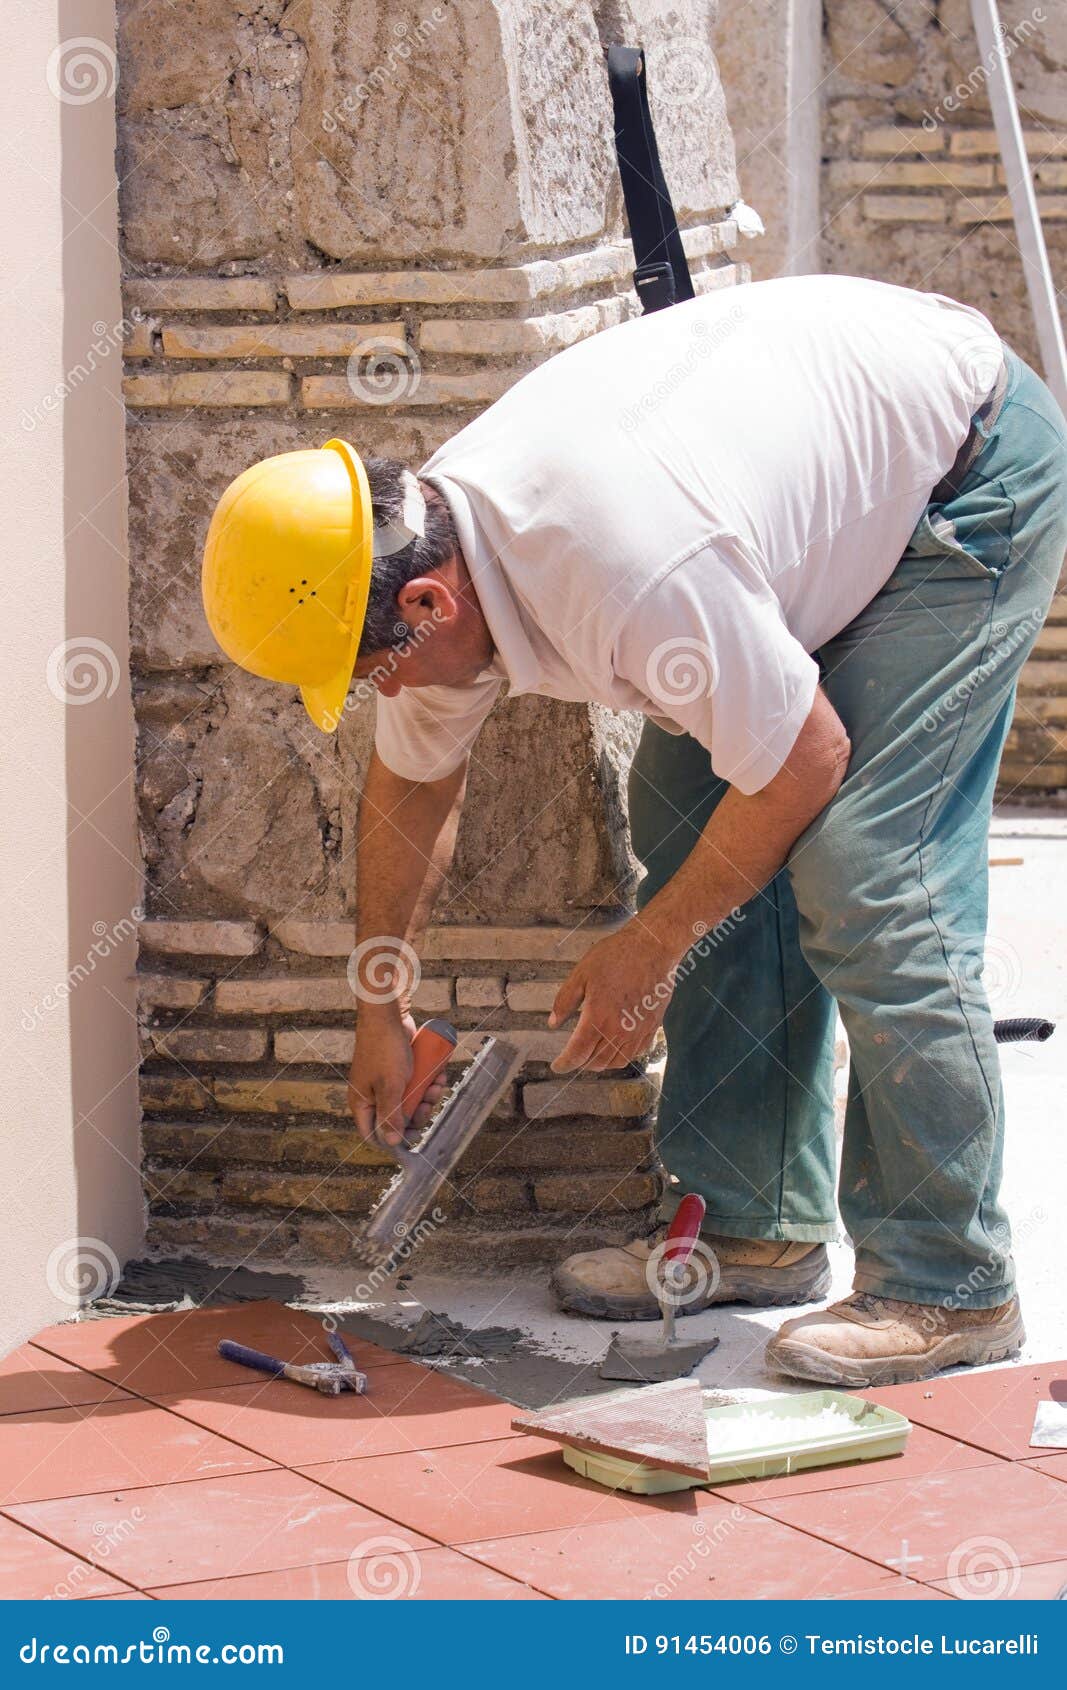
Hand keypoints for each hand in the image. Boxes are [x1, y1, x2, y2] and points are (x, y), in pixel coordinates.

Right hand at [348, 1009, 447, 1145]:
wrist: (388, 1015)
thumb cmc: (384, 1048)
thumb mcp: (390, 1086)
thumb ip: (391, 1115)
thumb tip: (392, 1142)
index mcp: (362, 1103)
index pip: (373, 1133)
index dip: (393, 1139)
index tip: (414, 1136)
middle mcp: (373, 1095)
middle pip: (399, 1119)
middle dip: (418, 1112)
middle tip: (429, 1104)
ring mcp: (388, 1082)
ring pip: (412, 1100)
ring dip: (428, 1095)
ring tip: (438, 1084)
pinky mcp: (401, 1071)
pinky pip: (417, 1084)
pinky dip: (429, 1081)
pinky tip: (439, 1074)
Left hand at [549, 920, 679, 1072]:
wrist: (653, 948)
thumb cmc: (616, 956)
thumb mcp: (581, 974)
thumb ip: (565, 1001)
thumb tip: (553, 1023)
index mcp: (598, 1019)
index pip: (577, 1053)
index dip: (564, 1063)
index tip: (557, 1065)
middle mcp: (619, 1031)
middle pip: (595, 1062)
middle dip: (580, 1063)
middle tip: (572, 1057)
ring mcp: (637, 1032)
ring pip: (615, 1062)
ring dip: (599, 1063)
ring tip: (590, 1056)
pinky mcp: (651, 1027)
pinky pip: (634, 1053)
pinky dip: (620, 1057)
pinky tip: (614, 1048)